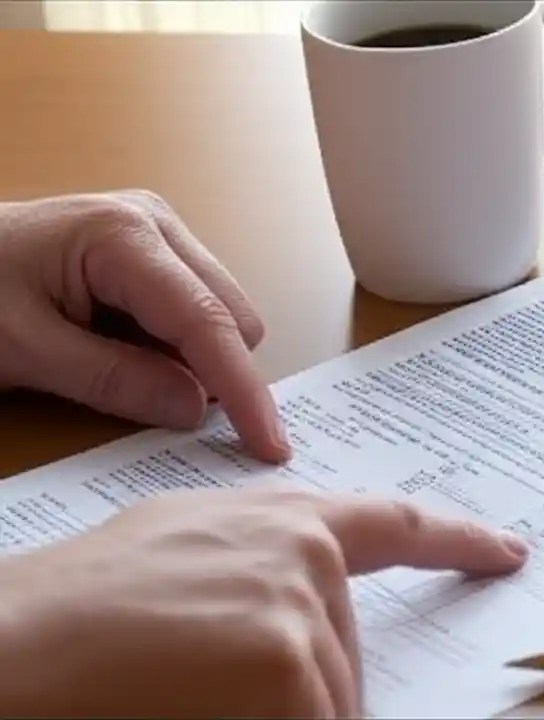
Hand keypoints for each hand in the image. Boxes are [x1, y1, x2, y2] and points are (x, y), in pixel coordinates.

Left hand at [0, 191, 288, 461]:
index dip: (243, 389)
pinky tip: (118, 349)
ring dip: (190, 362)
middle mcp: (158, 224)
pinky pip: (196, 314)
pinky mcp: (155, 253)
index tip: (270, 445)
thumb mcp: (23, 351)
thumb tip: (195, 410)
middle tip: (147, 403)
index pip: (208, 323)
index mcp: (125, 235)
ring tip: (111, 365)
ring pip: (222, 319)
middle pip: (233, 318)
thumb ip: (112, 381)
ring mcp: (160, 234)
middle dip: (212, 373)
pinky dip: (173, 350)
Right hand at [0, 486, 529, 718]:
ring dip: (276, 716)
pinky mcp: (291, 662)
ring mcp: (304, 604)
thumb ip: (264, 562)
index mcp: (283, 517)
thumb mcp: (185, 551)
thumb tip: (310, 604)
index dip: (457, 540)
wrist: (15, 642)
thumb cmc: (80, 603)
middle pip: (346, 657)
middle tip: (201, 680)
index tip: (507, 552)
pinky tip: (199, 708)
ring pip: (330, 702)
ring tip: (183, 690)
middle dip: (298, 689)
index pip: (395, 523)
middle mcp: (307, 551)